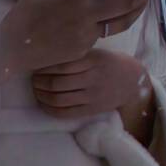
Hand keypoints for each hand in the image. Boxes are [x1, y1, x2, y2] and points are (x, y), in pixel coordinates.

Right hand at [0, 0, 162, 80]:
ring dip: (139, 6)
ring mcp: (87, 35)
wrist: (10, 53)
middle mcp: (86, 16)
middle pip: (129, 1)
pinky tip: (105, 14)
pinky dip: (106, 20)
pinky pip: (101, 31)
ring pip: (123, 20)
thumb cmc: (22, 18)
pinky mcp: (84, 48)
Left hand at [32, 48, 155, 140]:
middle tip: (33, 79)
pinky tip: (43, 103)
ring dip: (41, 95)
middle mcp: (93, 78)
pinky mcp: (91, 110)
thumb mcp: (98, 53)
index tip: (36, 66)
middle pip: (57, 83)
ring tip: (36, 89)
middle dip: (39, 82)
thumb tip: (47, 56)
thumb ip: (77, 55)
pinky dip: (49, 108)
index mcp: (94, 60)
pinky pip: (64, 113)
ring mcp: (92, 96)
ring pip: (58, 99)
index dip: (44, 68)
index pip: (62, 65)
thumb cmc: (110, 64)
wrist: (133, 82)